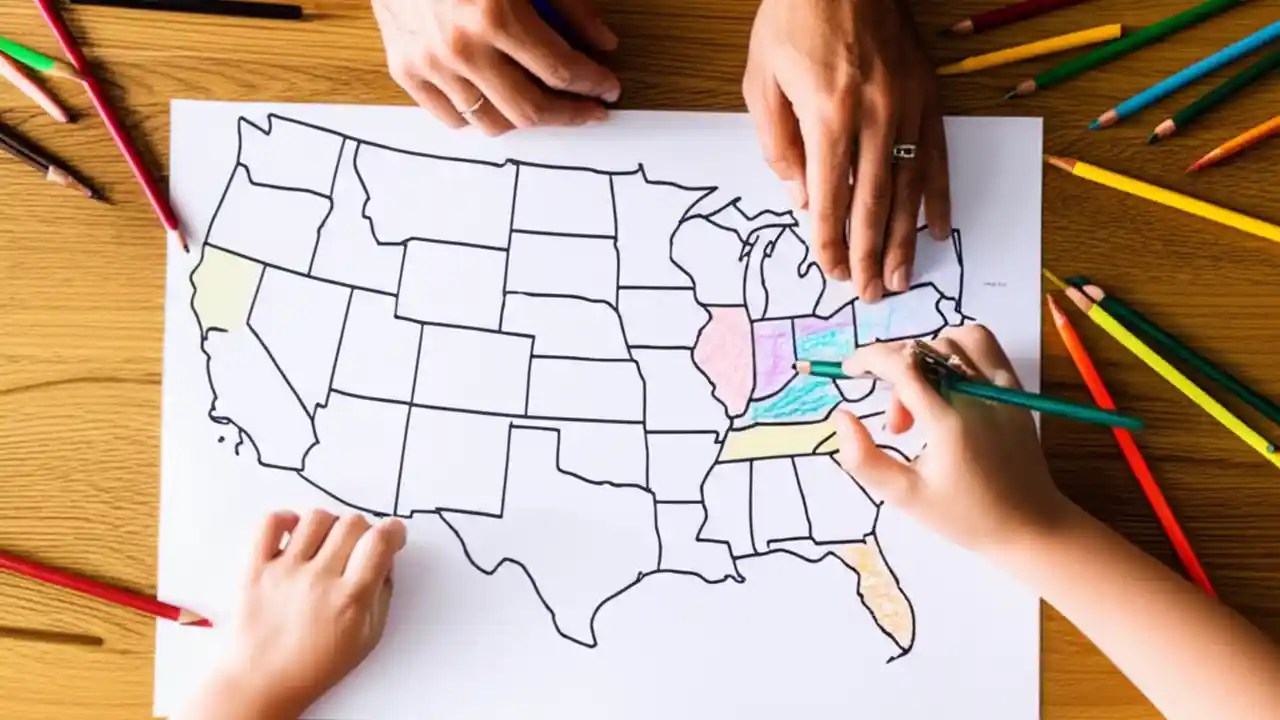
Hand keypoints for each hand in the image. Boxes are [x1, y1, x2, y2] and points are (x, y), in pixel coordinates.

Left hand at [183, 510, 406, 718]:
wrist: (261, 683)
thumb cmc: (314, 666)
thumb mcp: (366, 638)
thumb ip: (382, 594)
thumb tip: (385, 558)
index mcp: (350, 600)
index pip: (380, 542)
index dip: (393, 531)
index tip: (392, 534)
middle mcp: (318, 580)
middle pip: (352, 523)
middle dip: (364, 529)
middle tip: (358, 546)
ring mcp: (285, 572)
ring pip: (316, 517)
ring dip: (329, 524)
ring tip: (326, 543)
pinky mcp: (255, 568)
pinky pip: (271, 522)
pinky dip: (286, 519)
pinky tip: (295, 535)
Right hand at [373, 0, 620, 135]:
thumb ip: (569, 4)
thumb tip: (603, 42)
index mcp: (495, 15)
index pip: (560, 70)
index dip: (593, 84)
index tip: (608, 89)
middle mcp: (462, 47)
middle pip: (530, 110)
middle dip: (569, 115)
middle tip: (588, 111)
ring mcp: (430, 64)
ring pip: (491, 122)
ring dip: (525, 119)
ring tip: (541, 106)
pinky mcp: (405, 70)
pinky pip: (450, 117)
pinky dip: (478, 116)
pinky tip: (496, 101)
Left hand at [743, 0, 950, 300]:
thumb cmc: (791, 19)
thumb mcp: (760, 81)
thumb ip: (778, 145)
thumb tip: (800, 199)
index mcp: (829, 115)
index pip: (830, 198)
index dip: (831, 241)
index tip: (831, 271)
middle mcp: (874, 115)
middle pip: (873, 202)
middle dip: (869, 254)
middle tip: (868, 293)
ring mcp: (906, 105)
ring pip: (909, 187)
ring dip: (904, 238)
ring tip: (900, 277)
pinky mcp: (926, 94)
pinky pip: (936, 155)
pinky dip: (938, 196)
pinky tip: (936, 229)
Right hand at [832, 326, 1071, 551]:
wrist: (1030, 525)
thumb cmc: (965, 516)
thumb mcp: (904, 496)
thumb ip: (864, 458)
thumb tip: (841, 416)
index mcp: (950, 423)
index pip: (903, 364)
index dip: (869, 358)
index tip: (850, 370)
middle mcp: (978, 396)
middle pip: (923, 353)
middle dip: (894, 376)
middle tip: (896, 425)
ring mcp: (1001, 388)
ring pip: (951, 342)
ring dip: (923, 361)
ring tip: (922, 403)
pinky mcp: (1015, 389)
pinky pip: (982, 344)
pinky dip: (954, 349)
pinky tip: (946, 382)